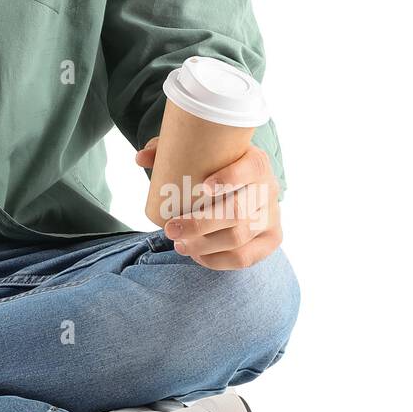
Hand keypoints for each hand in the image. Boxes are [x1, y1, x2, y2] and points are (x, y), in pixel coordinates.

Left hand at [134, 138, 282, 270]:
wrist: (247, 185)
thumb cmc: (215, 165)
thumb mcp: (196, 153)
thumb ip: (168, 150)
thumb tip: (140, 158)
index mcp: (256, 162)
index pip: (251, 168)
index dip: (231, 178)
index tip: (204, 188)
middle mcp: (269, 189)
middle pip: (238, 210)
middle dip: (201, 224)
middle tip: (170, 229)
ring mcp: (272, 216)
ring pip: (239, 236)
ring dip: (204, 246)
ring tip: (178, 245)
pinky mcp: (271, 239)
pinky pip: (245, 257)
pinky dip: (218, 261)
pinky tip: (197, 256)